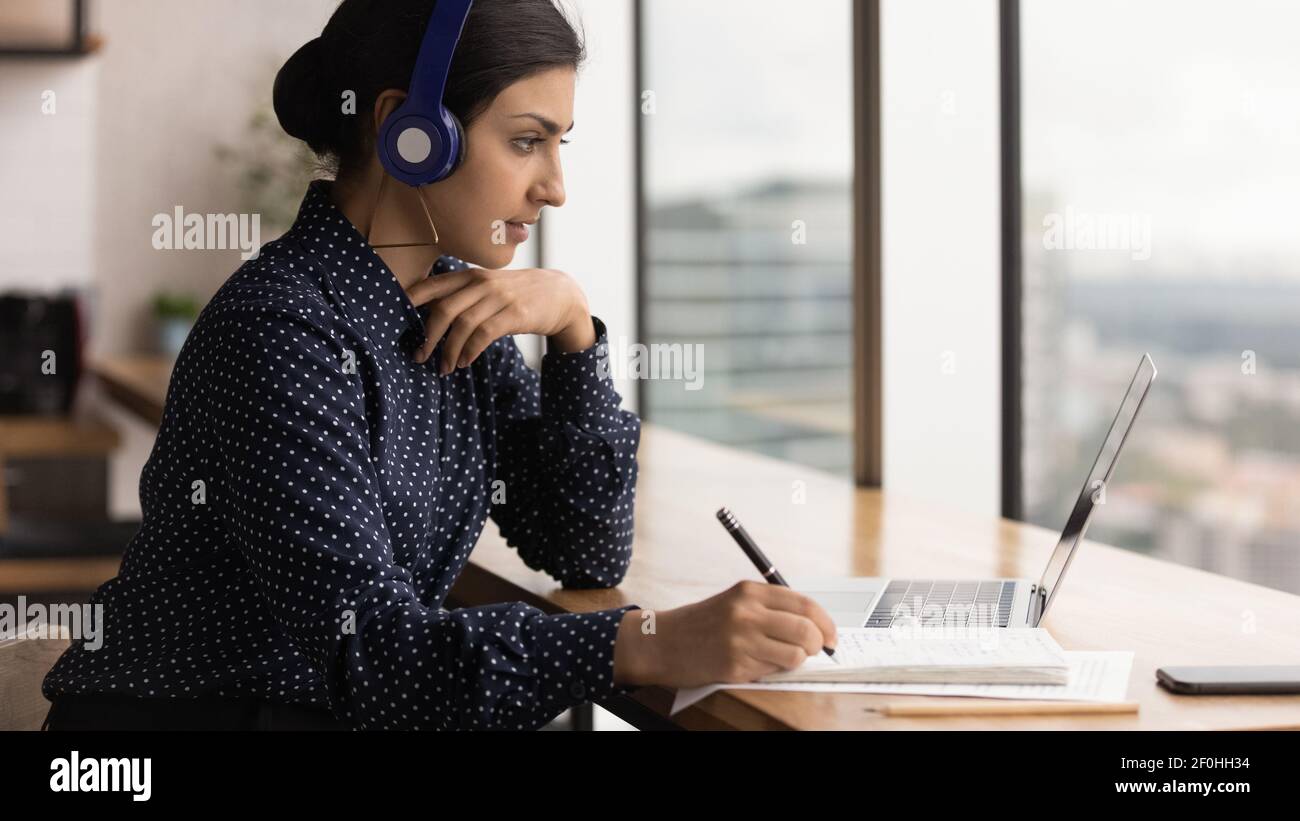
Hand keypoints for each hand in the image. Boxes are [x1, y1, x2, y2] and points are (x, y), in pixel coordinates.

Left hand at [402, 266, 590, 373]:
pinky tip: (465, 362)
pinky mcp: (515, 314)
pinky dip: (470, 351)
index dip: (410, 302)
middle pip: (443, 309)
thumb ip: (462, 297)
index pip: (432, 285)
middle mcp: (482, 283)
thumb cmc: (518, 294)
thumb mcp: (489, 288)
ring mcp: (500, 297)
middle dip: (427, 336)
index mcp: (470, 275)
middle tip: (419, 356)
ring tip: (444, 367)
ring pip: (462, 325)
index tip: (394, 321)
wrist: (561, 293)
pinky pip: (484, 334)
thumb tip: (428, 318)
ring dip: (449, 351)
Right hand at [612, 581, 838, 688]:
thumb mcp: (735, 602)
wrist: (663, 642)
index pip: (805, 605)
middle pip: (806, 630)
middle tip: (817, 650)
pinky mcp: (735, 665)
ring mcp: (741, 640)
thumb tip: (814, 626)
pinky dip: (775, 671)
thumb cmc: (703, 624)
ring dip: (798, 660)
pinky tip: (759, 664)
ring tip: (784, 658)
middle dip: (819, 644)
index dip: (826, 623)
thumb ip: (771, 608)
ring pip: (796, 654)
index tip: (831, 636)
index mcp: (750, 591)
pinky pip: (773, 671)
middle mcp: (747, 612)